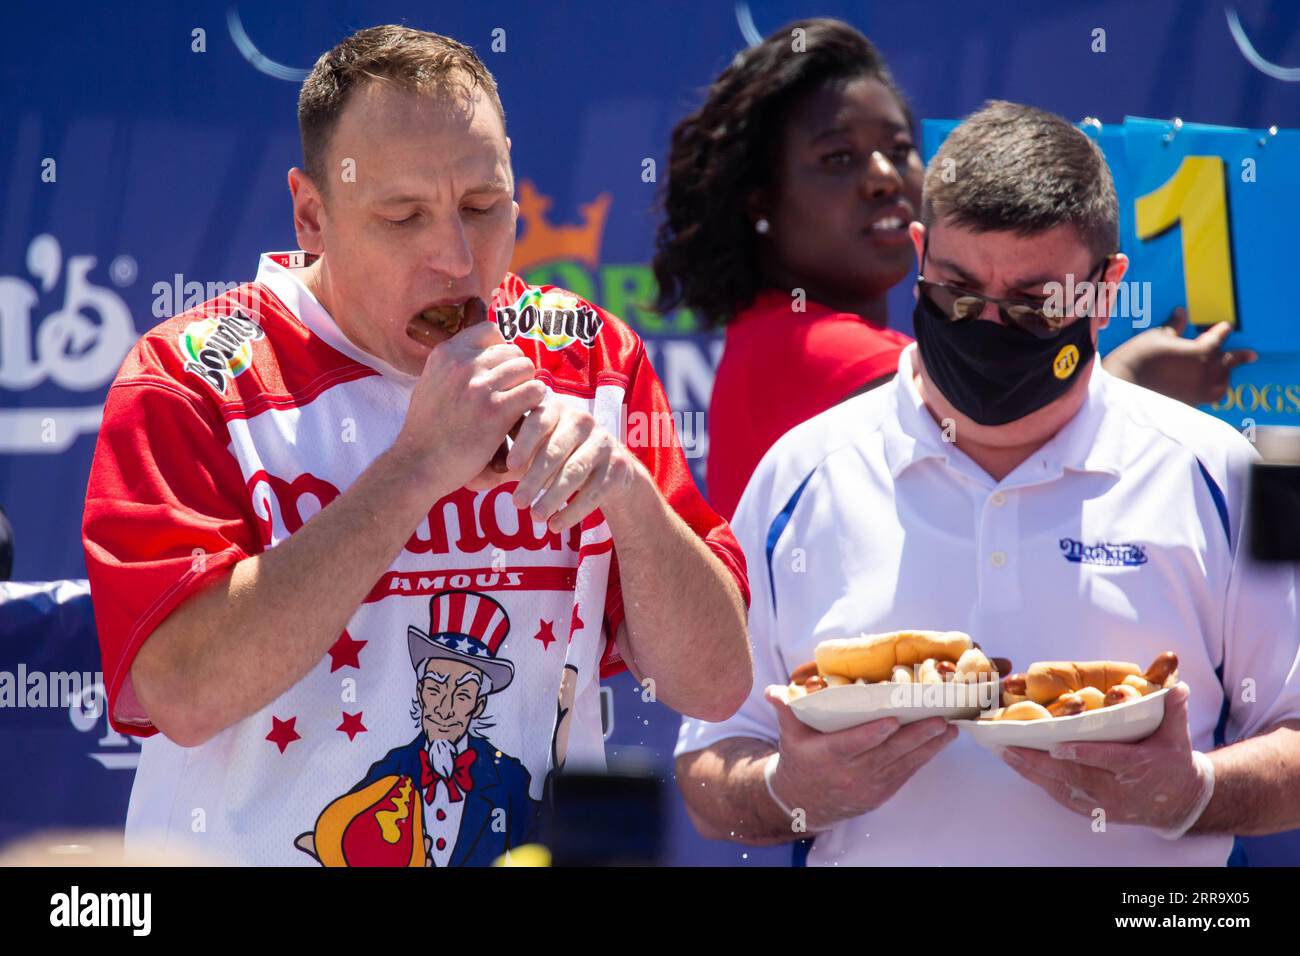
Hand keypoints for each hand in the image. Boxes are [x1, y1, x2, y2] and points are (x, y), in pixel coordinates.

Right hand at [392, 299, 547, 494]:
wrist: (418, 463)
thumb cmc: (426, 429)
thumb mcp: (430, 382)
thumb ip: (454, 365)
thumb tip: (482, 353)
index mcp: (446, 353)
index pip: (490, 331)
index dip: (501, 350)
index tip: (499, 372)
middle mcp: (463, 363)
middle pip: (513, 352)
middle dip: (516, 373)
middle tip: (510, 395)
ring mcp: (480, 385)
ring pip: (527, 369)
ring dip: (527, 387)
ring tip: (517, 407)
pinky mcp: (496, 410)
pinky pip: (535, 391)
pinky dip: (536, 403)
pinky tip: (524, 416)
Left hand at [502, 398, 639, 532]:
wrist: (608, 465)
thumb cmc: (557, 455)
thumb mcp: (533, 451)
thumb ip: (506, 461)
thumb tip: (474, 480)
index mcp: (556, 409)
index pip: (538, 422)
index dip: (524, 443)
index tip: (510, 467)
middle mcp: (582, 420)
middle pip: (556, 450)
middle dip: (534, 478)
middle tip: (517, 502)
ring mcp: (603, 442)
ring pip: (575, 472)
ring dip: (553, 497)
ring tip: (535, 517)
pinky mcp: (618, 466)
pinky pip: (594, 492)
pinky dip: (573, 511)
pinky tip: (555, 526)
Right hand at [764, 685, 957, 829]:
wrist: (805, 802)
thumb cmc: (800, 759)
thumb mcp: (789, 734)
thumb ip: (785, 709)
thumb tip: (773, 690)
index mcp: (827, 756)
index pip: (851, 745)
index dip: (871, 734)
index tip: (892, 720)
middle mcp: (851, 773)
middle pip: (886, 753)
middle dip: (915, 736)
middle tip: (938, 719)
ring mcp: (869, 785)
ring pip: (902, 763)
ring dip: (928, 745)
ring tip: (949, 727)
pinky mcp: (883, 791)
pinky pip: (907, 773)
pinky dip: (925, 757)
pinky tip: (942, 741)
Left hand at [1000, 682, 1205, 829]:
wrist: (1179, 802)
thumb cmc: (1173, 761)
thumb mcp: (1177, 736)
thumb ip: (1173, 710)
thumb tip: (1177, 685)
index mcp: (1137, 765)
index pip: (1107, 759)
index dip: (1082, 754)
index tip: (1056, 745)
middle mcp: (1118, 788)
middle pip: (1075, 775)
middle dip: (1040, 762)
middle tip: (1010, 747)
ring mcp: (1105, 804)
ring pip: (1064, 788)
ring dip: (1033, 772)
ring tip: (1007, 755)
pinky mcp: (1096, 812)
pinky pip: (1065, 799)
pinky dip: (1042, 784)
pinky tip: (1022, 769)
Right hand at [1103, 308, 1255, 405]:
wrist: (1124, 387)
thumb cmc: (1139, 357)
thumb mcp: (1156, 335)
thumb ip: (1174, 326)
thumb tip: (1181, 314)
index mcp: (1202, 352)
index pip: (1218, 338)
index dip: (1222, 330)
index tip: (1225, 326)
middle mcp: (1206, 373)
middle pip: (1227, 362)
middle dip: (1237, 356)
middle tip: (1250, 355)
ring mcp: (1199, 391)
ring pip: (1222, 383)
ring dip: (1225, 375)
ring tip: (1226, 372)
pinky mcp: (1189, 404)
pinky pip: (1209, 396)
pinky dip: (1212, 390)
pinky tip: (1208, 388)